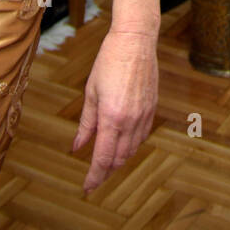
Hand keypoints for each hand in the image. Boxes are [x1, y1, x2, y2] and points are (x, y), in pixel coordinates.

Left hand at [73, 28, 157, 191]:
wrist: (135, 41)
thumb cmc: (108, 62)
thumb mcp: (91, 92)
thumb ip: (86, 123)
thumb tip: (78, 147)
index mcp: (111, 117)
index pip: (103, 157)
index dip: (94, 176)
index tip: (87, 188)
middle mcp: (130, 121)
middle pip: (119, 159)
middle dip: (106, 172)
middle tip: (94, 179)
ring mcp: (144, 115)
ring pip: (132, 150)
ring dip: (119, 161)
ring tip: (106, 165)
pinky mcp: (152, 108)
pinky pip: (142, 137)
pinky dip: (131, 146)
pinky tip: (123, 145)